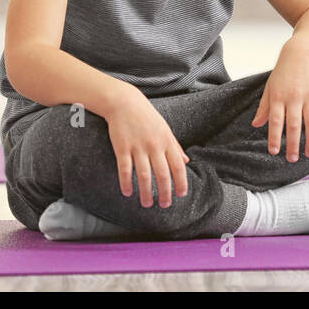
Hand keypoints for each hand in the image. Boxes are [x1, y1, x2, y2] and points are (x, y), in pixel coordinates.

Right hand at [104, 89, 189, 208]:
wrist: (125, 103)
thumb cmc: (147, 117)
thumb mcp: (165, 129)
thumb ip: (175, 147)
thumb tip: (186, 162)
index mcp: (167, 141)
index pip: (178, 166)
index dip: (181, 182)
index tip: (181, 195)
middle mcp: (154, 145)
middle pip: (163, 174)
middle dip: (165, 192)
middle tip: (165, 205)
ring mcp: (138, 147)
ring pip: (144, 176)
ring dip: (146, 192)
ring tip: (147, 204)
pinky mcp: (122, 148)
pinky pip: (125, 169)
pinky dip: (126, 183)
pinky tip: (128, 193)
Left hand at [251, 44, 308, 161]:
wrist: (303, 51)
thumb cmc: (284, 71)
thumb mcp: (270, 86)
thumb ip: (264, 107)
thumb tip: (256, 125)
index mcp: (278, 97)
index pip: (276, 121)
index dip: (275, 137)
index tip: (274, 152)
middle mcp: (294, 97)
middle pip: (294, 125)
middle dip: (293, 144)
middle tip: (293, 159)